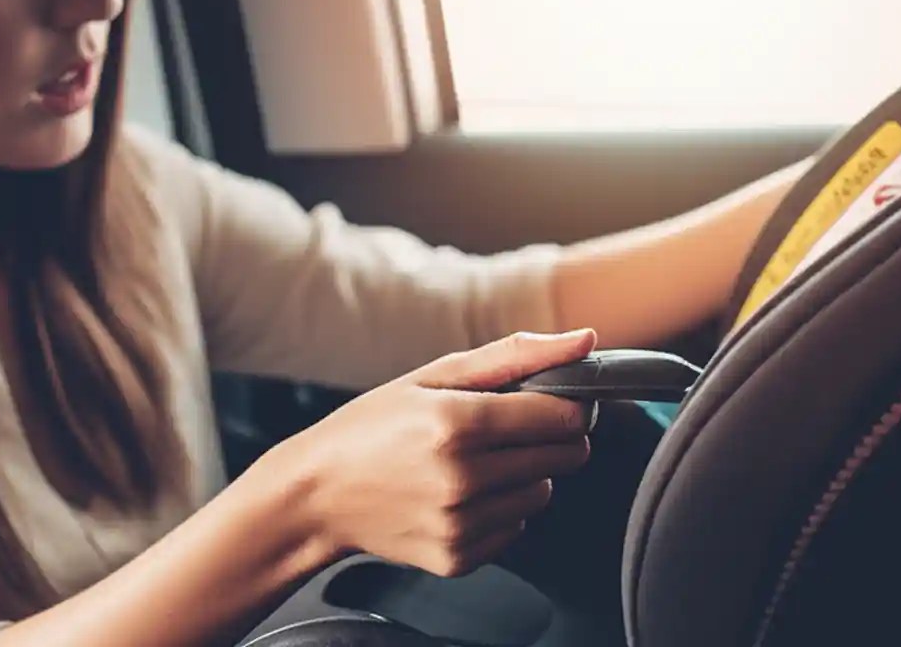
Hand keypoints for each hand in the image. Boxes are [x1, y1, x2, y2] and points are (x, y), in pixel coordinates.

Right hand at [295, 329, 597, 576]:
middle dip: (550, 438)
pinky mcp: (457, 558)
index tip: (551, 402)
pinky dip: (500, 510)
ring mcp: (460, 524)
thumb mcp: (433, 376)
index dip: (568, 404)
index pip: (561, 415)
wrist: (315, 495)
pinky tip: (460, 495)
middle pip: (564, 456)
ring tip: (476, 462)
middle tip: (510, 429)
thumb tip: (586, 340)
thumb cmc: (372, 427)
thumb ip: (516, 355)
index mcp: (457, 422)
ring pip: (543, 493)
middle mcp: (462, 478)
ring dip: (525, 475)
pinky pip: (515, 528)